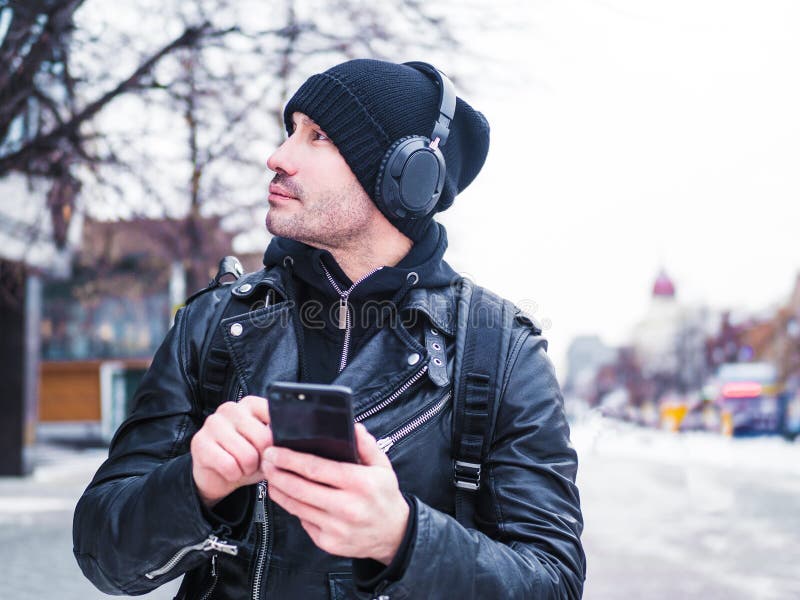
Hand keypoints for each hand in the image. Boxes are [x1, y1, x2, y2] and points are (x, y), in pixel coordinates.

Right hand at [191, 395, 272, 508]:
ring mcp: (213, 423)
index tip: (271, 448)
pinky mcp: (199, 442)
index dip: (277, 441)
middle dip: (263, 459)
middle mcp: (231, 408)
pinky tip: (229, 471)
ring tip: (242, 467)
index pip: (274, 416)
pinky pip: (229, 466)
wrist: (217, 476)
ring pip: (246, 455)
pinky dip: (234, 476)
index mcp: (250, 404)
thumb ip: (278, 439)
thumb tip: (291, 441)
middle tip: (256, 462)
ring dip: (248, 469)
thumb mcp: (267, 447)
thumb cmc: (245, 458)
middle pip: (262, 438)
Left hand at [261, 423, 408, 564]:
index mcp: (360, 483)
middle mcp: (347, 507)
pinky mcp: (328, 543)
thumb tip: (352, 426)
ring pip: (296, 506)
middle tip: (266, 461)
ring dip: (279, 490)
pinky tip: (288, 496)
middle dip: (278, 473)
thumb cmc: (384, 496)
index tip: (275, 451)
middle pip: (300, 488)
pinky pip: (303, 521)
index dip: (290, 459)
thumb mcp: (383, 466)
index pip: (316, 468)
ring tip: (271, 477)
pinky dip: (293, 507)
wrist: (394, 535)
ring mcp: (336, 528)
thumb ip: (366, 444)